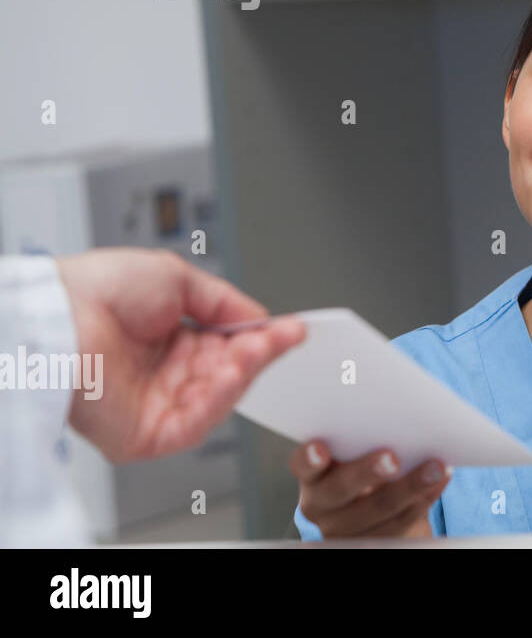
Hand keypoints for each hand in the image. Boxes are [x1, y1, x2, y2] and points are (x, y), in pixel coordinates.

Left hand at [56, 247, 305, 461]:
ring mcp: (156, 407)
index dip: (262, 338)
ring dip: (243, 372)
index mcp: (169, 340)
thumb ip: (223, 301)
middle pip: (232, 373)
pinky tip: (229, 372)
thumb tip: (260, 318)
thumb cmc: (97, 290)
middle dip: (259, 353)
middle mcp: (164, 375)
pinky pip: (195, 424)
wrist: (57, 314)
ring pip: (220, 398)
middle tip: (282, 336)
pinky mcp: (146, 436)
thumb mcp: (176, 278)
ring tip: (255, 348)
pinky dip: (219, 399)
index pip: (230, 346)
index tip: (292, 329)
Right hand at [292, 440, 451, 537]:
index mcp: (313, 475)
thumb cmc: (364, 462)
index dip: (309, 458)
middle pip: (340, 491)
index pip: (302, 466)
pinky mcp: (376, 542)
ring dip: (411, 486)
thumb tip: (396, 407)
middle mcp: (322, 505)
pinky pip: (403, 522)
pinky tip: (441, 478)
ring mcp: (347, 529)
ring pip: (378, 511)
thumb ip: (363, 435)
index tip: (321, 448)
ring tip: (437, 466)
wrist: (378, 509)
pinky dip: (426, 497)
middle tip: (391, 457)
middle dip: (367, 473)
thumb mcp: (355, 451)